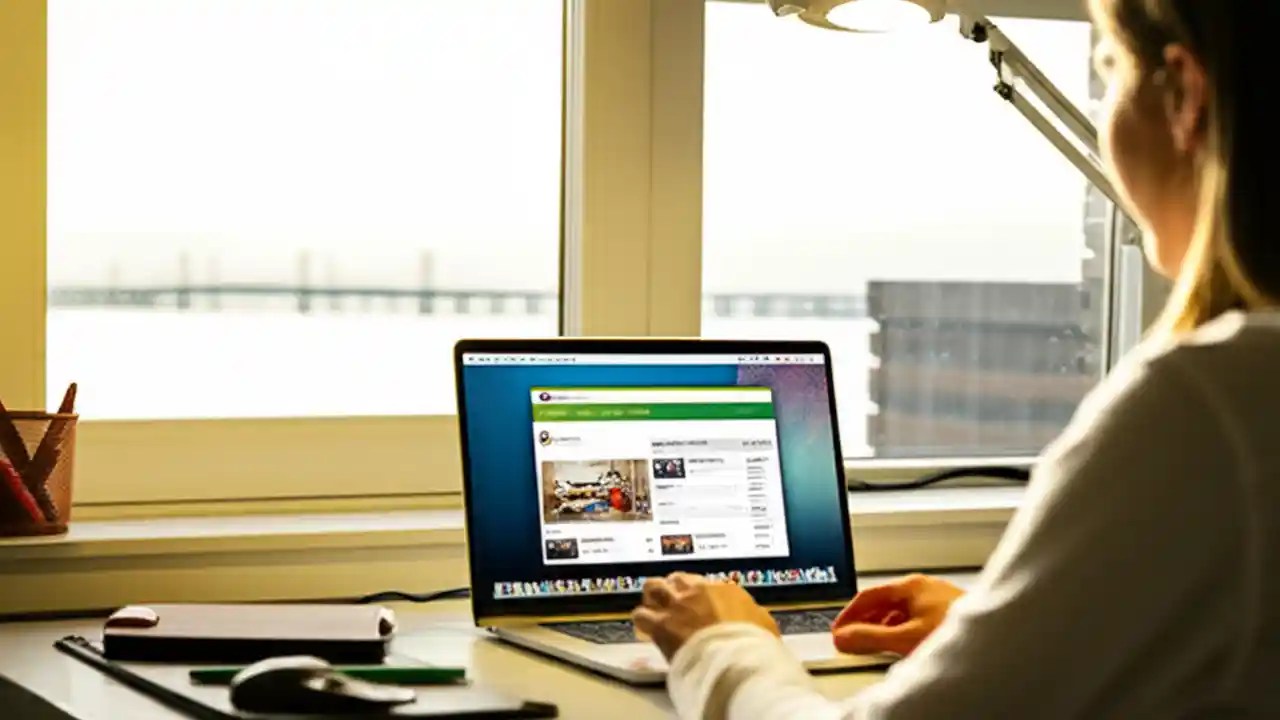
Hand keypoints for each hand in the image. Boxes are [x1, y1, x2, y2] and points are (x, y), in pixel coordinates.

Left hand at [632, 573, 779, 659]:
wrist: (735, 657)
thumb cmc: (755, 644)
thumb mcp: (765, 625)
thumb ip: (755, 616)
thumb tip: (755, 616)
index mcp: (725, 590)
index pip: (703, 584)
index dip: (696, 595)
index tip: (696, 606)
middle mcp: (698, 591)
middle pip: (677, 579)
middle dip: (672, 590)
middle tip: (671, 604)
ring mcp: (678, 605)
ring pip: (654, 588)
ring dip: (653, 598)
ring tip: (653, 609)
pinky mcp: (661, 624)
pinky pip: (641, 615)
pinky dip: (642, 621)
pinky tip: (645, 628)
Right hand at [831, 574, 963, 655]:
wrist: (1001, 638)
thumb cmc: (959, 630)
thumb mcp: (904, 638)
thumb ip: (870, 638)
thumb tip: (845, 637)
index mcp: (911, 585)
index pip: (868, 595)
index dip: (848, 614)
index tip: (838, 629)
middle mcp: (925, 587)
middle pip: (884, 603)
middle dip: (865, 621)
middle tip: (850, 638)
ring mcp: (939, 599)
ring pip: (901, 612)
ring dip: (884, 628)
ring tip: (873, 646)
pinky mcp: (951, 613)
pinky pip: (916, 620)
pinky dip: (902, 632)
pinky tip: (903, 647)